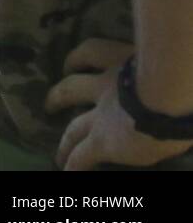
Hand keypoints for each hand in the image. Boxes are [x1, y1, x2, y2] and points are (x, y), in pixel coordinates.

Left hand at [48, 38, 192, 168]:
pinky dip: (73, 164)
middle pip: (71, 88)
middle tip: (50, 103)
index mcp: (120, 61)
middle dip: (58, 96)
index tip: (73, 63)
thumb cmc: (173, 71)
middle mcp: (105, 87)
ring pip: (74, 127)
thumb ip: (153, 61)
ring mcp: (101, 116)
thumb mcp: (159, 56)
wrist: (167, 94)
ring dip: (65, 140)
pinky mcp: (102, 141)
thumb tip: (165, 62)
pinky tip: (67, 171)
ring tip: (59, 150)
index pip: (93, 52)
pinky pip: (83, 155)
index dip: (79, 57)